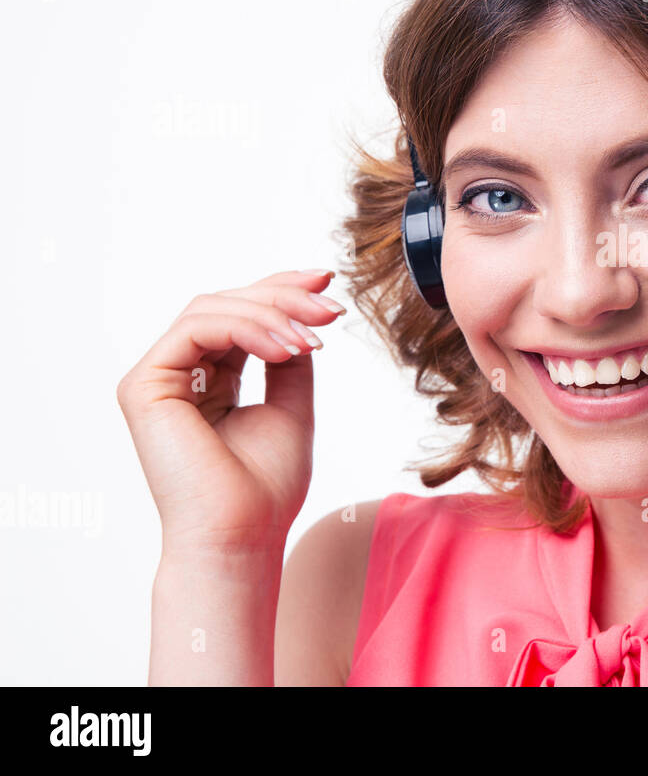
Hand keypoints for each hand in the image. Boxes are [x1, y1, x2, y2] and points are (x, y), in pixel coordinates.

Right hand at [116, 269, 345, 554]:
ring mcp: (156, 379)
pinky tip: (288, 350)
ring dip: (272, 314)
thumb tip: (302, 316)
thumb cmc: (265, 488)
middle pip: (226, 304)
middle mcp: (178, 375)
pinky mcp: (144, 386)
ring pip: (212, 308)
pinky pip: (197, 329)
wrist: (242, 536)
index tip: (328, 284)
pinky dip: (248, 329)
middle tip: (330, 307)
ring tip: (314, 339)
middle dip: (284, 298)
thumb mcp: (291, 406)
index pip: (241, 317)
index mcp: (209, 380)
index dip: (281, 292)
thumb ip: (288, 359)